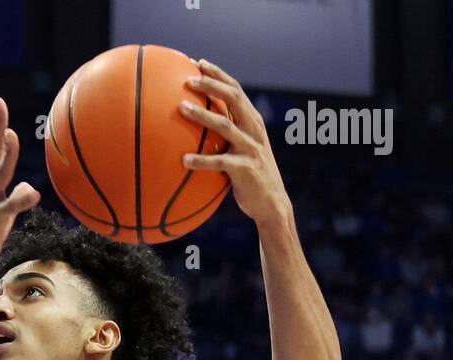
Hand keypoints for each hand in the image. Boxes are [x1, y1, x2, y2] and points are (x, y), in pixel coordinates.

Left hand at [179, 58, 290, 228]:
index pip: (235, 90)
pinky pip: (220, 162)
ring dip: (202, 115)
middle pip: (233, 97)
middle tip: (187, 79)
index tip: (197, 63)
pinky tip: (183, 161)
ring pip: (224, 125)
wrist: (272, 204)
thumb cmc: (251, 178)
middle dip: (211, 85)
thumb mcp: (242, 151)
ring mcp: (250, 148)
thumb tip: (198, 129)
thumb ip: (227, 137)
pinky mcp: (245, 169)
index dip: (217, 74)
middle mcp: (254, 130)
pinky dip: (201, 161)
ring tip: (180, 109)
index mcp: (253, 122)